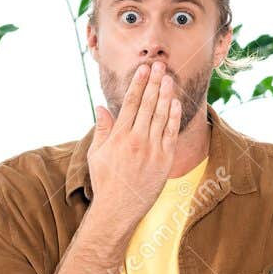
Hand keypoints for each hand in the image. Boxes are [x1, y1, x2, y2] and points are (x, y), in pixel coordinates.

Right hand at [85, 61, 181, 223]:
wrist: (119, 208)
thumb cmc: (105, 180)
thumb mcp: (96, 154)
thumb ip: (102, 129)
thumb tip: (102, 107)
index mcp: (118, 137)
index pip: (130, 104)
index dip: (138, 84)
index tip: (143, 69)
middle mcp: (136, 140)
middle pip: (147, 105)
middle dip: (154, 83)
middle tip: (159, 65)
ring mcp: (152, 149)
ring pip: (161, 116)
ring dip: (166, 95)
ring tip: (169, 78)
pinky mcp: (165, 159)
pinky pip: (171, 133)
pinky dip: (174, 117)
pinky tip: (176, 102)